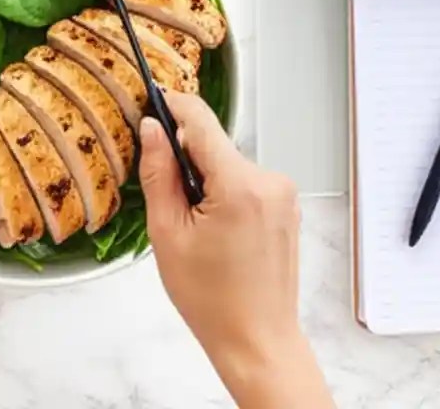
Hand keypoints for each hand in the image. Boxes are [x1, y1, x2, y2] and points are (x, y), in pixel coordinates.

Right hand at [139, 93, 331, 408]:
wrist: (257, 340)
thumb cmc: (212, 300)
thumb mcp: (168, 234)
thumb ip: (159, 174)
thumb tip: (153, 130)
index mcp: (239, 186)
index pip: (201, 121)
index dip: (173, 105)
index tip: (152, 100)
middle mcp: (269, 182)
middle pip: (214, 146)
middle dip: (186, 162)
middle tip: (168, 203)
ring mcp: (283, 194)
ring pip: (229, 165)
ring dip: (207, 182)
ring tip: (195, 229)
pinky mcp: (287, 206)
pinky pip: (246, 183)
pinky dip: (225, 195)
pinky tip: (217, 234)